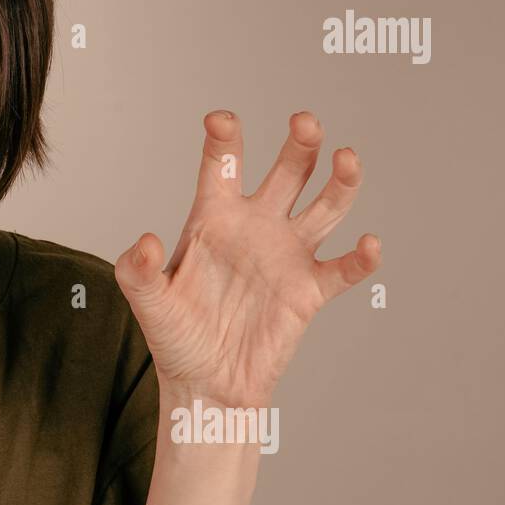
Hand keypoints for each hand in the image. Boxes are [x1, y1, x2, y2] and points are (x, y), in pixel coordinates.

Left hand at [113, 110, 380, 408]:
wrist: (205, 384)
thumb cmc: (174, 337)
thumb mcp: (147, 302)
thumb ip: (136, 271)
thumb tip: (142, 241)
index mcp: (214, 218)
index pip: (223, 166)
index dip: (224, 140)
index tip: (222, 120)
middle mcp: (256, 226)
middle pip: (288, 171)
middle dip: (299, 144)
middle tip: (304, 122)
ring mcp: (286, 254)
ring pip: (325, 206)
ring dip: (340, 182)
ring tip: (347, 158)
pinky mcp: (309, 289)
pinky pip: (343, 268)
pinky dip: (360, 257)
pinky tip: (368, 245)